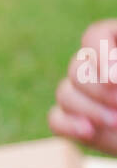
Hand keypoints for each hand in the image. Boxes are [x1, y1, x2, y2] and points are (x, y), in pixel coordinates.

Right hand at [49, 18, 116, 152]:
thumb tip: (113, 76)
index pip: (95, 34)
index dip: (100, 53)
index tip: (115, 79)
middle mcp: (101, 68)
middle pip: (77, 65)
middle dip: (98, 88)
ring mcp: (87, 96)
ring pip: (65, 92)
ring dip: (88, 109)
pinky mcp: (79, 123)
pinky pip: (56, 119)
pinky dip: (69, 125)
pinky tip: (89, 133)